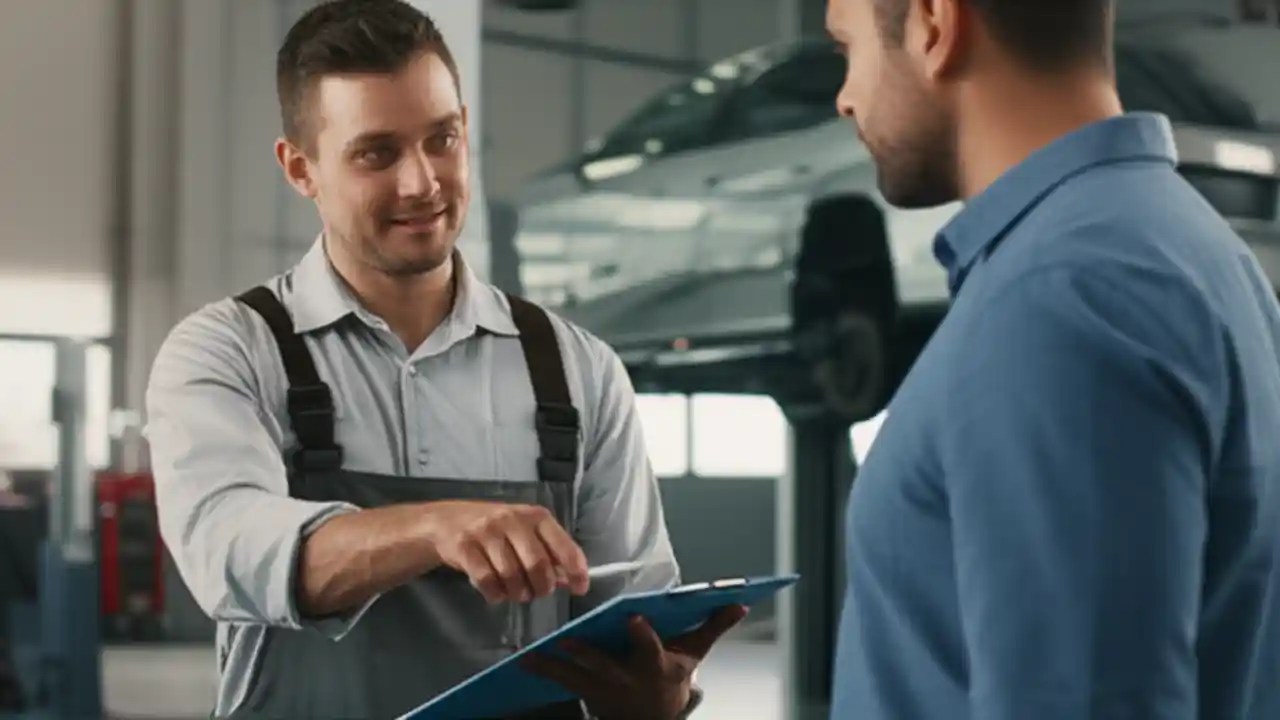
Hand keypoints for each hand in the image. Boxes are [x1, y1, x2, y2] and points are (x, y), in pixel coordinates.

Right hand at [421, 500, 588, 603]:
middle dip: (541, 587)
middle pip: (537, 564)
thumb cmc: (496, 530)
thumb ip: (548, 553)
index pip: (562, 544)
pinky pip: (486, 580)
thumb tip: (570, 579)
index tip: (580, 589)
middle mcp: (512, 520)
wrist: (447, 521)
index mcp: (535, 516)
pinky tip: (496, 592)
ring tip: (515, 592)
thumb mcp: (525, 533)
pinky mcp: (464, 546)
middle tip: (536, 593)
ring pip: (511, 575)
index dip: (575, 569)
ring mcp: (486, 532)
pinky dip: (495, 594)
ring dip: (517, 593)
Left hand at [521, 605, 748, 719]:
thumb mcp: (694, 654)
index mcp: (655, 666)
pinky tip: (523, 660)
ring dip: (552, 666)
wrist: (652, 718)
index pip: (650, 650)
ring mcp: (603, 689)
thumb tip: (739, 603)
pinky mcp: (586, 693)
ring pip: (575, 677)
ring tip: (530, 655)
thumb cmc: (672, 676)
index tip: (634, 617)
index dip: (642, 636)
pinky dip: (543, 671)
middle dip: (587, 654)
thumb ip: (713, 626)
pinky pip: (561, 681)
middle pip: (605, 666)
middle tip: (568, 639)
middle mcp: (626, 680)